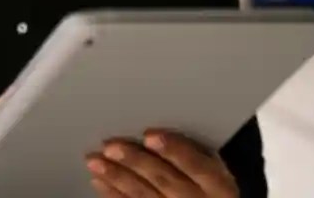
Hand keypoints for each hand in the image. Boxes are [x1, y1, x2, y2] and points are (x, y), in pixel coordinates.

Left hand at [85, 129, 238, 197]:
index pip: (198, 166)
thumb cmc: (207, 183)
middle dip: (136, 162)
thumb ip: (193, 149)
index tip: (151, 135)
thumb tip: (156, 123)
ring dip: (117, 177)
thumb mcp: (213, 166)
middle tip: (111, 146)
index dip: (175, 150)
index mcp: (217, 184)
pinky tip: (99, 180)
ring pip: (144, 195)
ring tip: (95, 161)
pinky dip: (113, 194)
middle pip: (165, 179)